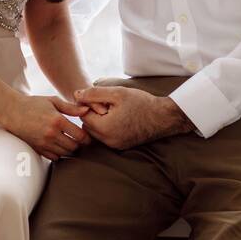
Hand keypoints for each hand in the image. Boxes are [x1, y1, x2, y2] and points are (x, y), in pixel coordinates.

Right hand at [0, 94, 93, 161]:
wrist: (12, 111)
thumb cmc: (34, 104)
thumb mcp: (53, 101)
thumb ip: (71, 108)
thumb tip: (86, 111)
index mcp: (58, 121)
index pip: (80, 136)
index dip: (87, 138)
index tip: (88, 137)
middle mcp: (51, 134)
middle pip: (73, 147)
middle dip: (79, 145)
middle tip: (80, 141)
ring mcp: (43, 143)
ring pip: (64, 153)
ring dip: (69, 150)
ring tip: (70, 142)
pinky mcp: (37, 148)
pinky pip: (54, 157)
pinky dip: (59, 154)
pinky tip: (59, 146)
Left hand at [73, 86, 195, 149]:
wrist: (164, 117)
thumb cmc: (142, 103)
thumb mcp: (117, 93)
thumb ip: (94, 93)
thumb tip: (76, 94)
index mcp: (105, 129)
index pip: (84, 116)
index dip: (90, 105)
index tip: (103, 99)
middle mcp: (108, 141)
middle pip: (88, 126)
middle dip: (94, 114)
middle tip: (108, 105)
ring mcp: (115, 146)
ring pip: (97, 132)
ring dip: (100, 121)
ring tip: (114, 111)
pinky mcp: (121, 146)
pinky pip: (106, 137)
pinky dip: (108, 128)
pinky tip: (120, 118)